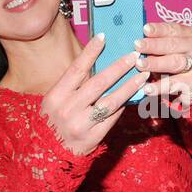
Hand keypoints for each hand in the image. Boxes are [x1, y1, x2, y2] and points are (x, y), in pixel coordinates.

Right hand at [41, 34, 149, 155]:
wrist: (49, 155)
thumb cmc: (54, 123)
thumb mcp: (56, 102)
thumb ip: (74, 85)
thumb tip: (98, 63)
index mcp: (56, 96)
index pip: (76, 69)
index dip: (90, 52)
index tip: (103, 37)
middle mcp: (67, 109)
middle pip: (98, 83)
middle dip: (118, 67)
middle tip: (134, 56)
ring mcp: (81, 124)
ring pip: (110, 100)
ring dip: (129, 86)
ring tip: (142, 75)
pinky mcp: (93, 137)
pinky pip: (112, 117)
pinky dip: (123, 105)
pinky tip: (133, 95)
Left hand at [133, 21, 191, 112]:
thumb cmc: (172, 60)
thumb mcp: (167, 49)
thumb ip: (156, 45)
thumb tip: (136, 44)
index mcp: (189, 35)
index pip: (173, 29)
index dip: (159, 29)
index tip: (145, 29)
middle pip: (174, 45)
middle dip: (154, 45)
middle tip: (137, 46)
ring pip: (176, 63)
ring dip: (156, 64)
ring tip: (140, 65)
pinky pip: (177, 85)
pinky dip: (161, 87)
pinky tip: (148, 89)